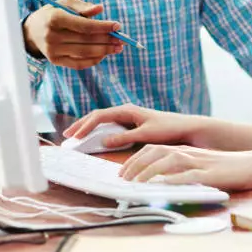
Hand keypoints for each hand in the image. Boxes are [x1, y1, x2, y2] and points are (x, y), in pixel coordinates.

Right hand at [23, 0, 123, 68]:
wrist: (32, 30)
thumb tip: (100, 9)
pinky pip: (78, 63)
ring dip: (104, 51)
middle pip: (86, 40)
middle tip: (123, 39)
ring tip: (118, 48)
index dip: (103, 27)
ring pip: (84, 53)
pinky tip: (104, 54)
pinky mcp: (55, 61)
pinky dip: (94, 60)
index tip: (118, 26)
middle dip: (107, 40)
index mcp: (55, 19)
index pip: (84, 25)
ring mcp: (53, 51)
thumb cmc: (54, 13)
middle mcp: (52, 36)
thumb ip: (83, 6)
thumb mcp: (65, 3)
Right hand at [63, 104, 207, 148]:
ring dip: (89, 128)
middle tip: (67, 136)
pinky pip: (110, 127)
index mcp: (127, 110)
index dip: (85, 126)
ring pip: (103, 121)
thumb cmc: (168, 128)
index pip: (100, 116)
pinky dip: (99, 132)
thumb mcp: (146, 134)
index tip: (74, 137)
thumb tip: (103, 141)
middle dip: (81, 125)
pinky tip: (93, 139)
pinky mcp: (131, 125)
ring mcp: (128, 118)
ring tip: (75, 137)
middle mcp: (126, 112)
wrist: (185, 128)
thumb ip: (124, 138)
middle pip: (97, 116)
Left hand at [119, 144, 251, 190]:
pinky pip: (189, 175)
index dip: (135, 159)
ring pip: (169, 162)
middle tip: (124, 179)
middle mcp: (189, 153)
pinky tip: (163, 186)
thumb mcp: (199, 165)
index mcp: (185, 150)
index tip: (123, 172)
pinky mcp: (210, 174)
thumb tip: (159, 181)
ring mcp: (199, 163)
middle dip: (136, 165)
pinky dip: (174, 180)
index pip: (153, 149)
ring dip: (149, 172)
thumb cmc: (226, 167)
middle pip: (156, 153)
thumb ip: (181, 171)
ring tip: (136, 184)